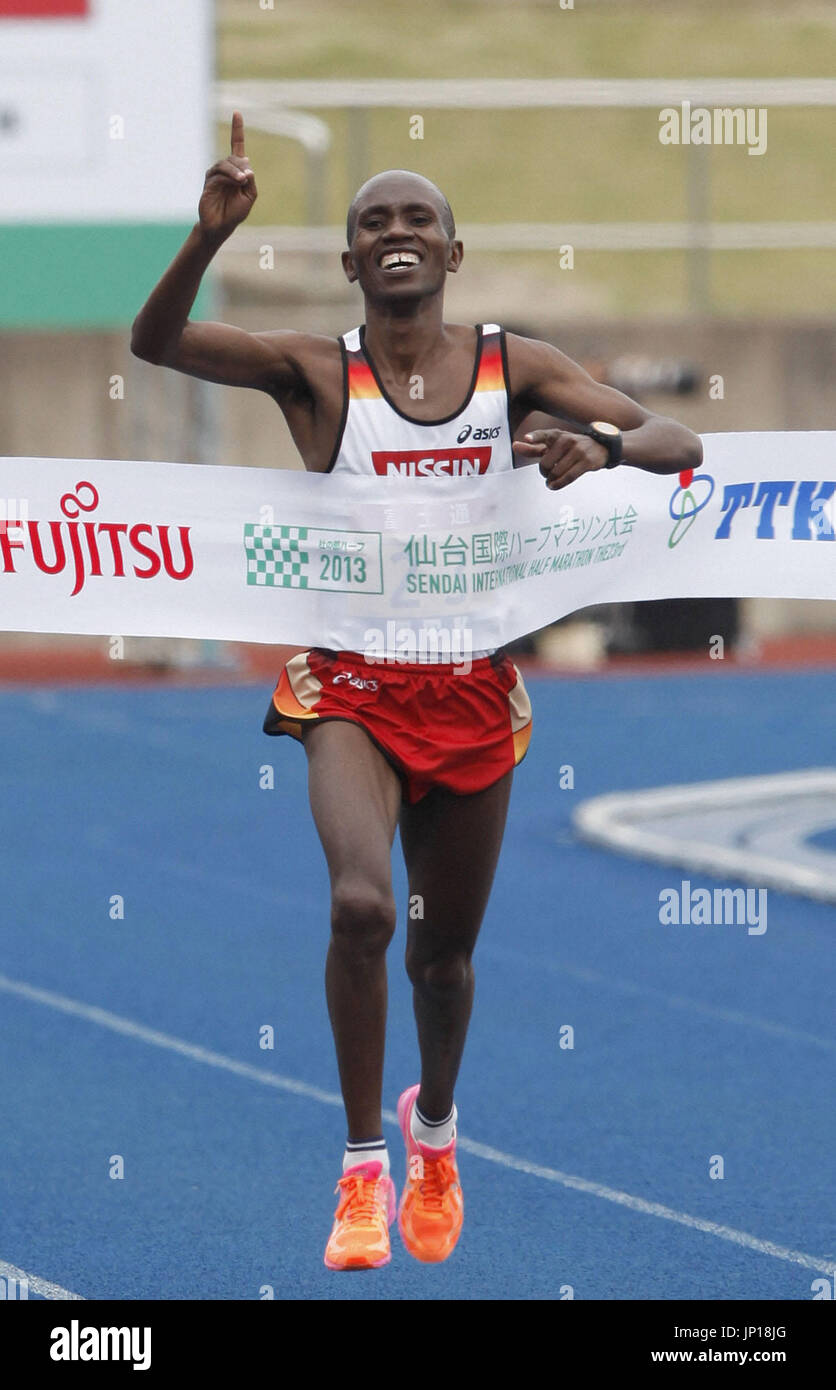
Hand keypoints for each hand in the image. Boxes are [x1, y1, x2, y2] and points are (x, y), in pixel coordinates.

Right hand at [198, 111, 257, 241]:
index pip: (237, 146)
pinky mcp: (208, 182)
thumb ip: (250, 181)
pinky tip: (234, 183)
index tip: (237, 113)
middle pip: (234, 158)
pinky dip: (228, 177)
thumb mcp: (250, 196)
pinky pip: (218, 174)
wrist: (221, 226)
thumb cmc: (236, 212)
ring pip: (226, 164)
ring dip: (235, 172)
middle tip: (246, 180)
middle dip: (242, 167)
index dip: (237, 130)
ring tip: (242, 181)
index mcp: (237, 171)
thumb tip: (246, 164)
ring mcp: (215, 175)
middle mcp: (225, 169)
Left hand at [512, 429, 607, 488]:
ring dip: (551, 481)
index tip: (526, 439)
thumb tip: (515, 446)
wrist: (601, 446)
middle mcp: (567, 440)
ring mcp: (578, 450)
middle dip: (544, 472)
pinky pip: (569, 477)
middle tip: (546, 474)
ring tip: (550, 482)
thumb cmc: (571, 447)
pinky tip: (554, 485)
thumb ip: (533, 448)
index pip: (544, 435)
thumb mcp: (553, 445)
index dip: (534, 437)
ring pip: (556, 472)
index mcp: (557, 435)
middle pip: (546, 463)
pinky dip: (559, 484)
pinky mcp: (586, 462)